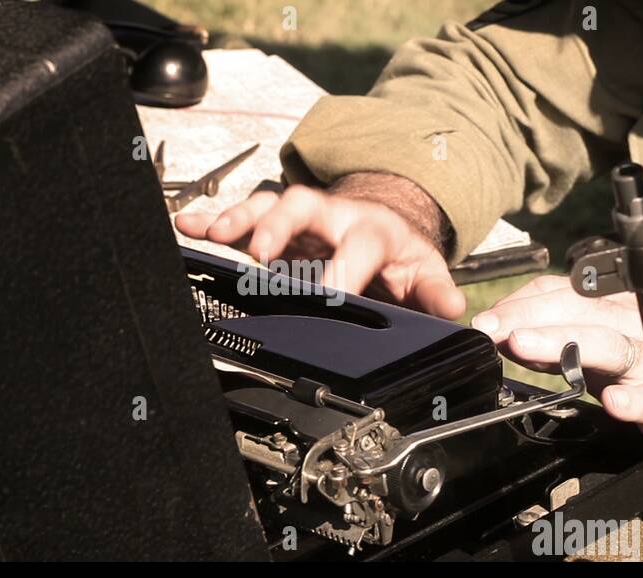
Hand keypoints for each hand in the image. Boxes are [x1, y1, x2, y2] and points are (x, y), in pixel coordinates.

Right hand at [174, 184, 465, 319]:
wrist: (382, 221)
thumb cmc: (397, 253)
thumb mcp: (424, 271)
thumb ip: (434, 291)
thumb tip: (453, 308)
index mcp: (370, 231)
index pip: (357, 246)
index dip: (343, 269)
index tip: (329, 293)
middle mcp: (331, 217)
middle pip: (303, 207)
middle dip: (280, 226)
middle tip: (261, 253)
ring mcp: (301, 219)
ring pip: (267, 205)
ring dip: (239, 218)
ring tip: (213, 233)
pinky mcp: (276, 224)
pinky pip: (242, 216)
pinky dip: (213, 220)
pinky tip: (189, 227)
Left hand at [471, 275, 642, 446]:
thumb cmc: (636, 370)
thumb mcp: (586, 350)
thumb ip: (547, 340)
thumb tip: (500, 333)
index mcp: (611, 307)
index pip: (562, 292)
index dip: (520, 303)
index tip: (486, 321)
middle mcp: (632, 325)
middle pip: (581, 311)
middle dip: (530, 318)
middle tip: (494, 330)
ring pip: (611, 345)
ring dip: (566, 344)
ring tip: (525, 346)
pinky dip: (634, 399)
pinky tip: (613, 401)